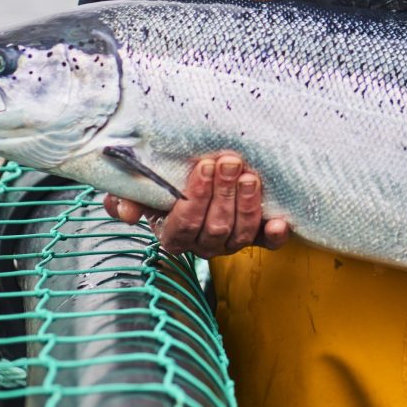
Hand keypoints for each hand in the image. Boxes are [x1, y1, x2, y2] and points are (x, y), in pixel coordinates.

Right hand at [103, 152, 290, 256]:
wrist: (199, 176)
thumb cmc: (168, 182)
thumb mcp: (143, 187)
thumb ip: (127, 197)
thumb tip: (126, 211)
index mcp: (174, 235)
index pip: (183, 225)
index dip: (195, 198)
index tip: (204, 167)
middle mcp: (203, 244)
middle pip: (214, 227)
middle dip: (223, 193)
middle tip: (229, 162)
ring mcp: (231, 242)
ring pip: (240, 233)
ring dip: (247, 205)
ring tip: (249, 176)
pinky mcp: (257, 237)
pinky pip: (267, 243)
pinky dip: (275, 235)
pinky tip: (281, 222)